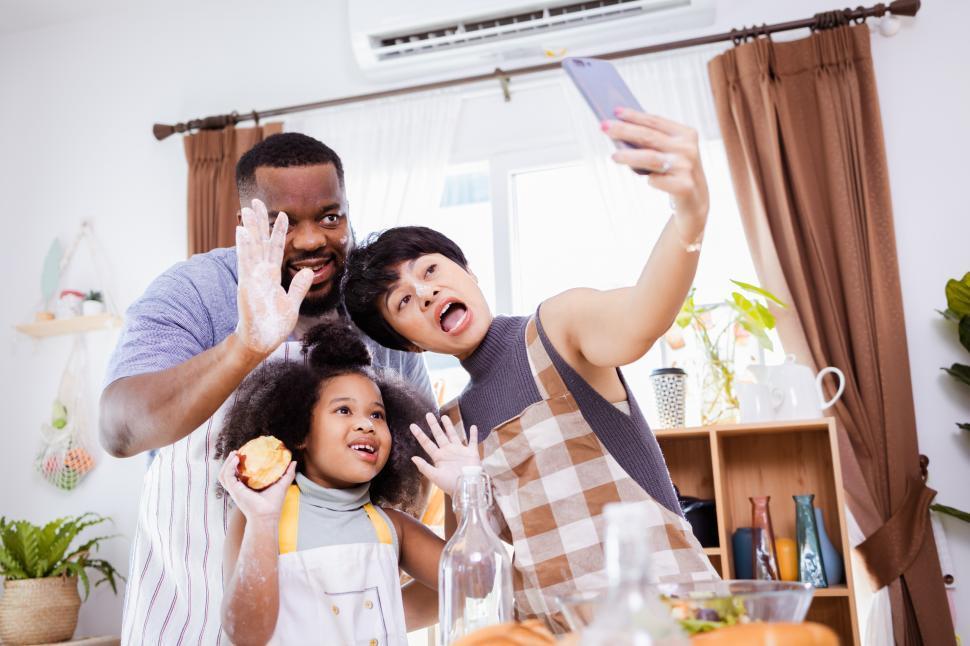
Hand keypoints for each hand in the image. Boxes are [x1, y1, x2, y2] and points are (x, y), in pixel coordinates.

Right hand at [219, 451, 296, 522]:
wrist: (267, 515)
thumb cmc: (274, 504)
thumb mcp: (282, 484)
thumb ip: (288, 473)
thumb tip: (294, 462)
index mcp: (247, 487)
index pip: (238, 474)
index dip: (238, 464)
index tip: (244, 453)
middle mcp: (239, 488)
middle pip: (228, 473)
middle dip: (229, 462)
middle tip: (236, 452)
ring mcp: (235, 490)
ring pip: (223, 474)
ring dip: (227, 463)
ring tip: (234, 454)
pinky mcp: (234, 490)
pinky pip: (227, 476)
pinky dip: (229, 467)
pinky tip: (236, 459)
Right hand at [235, 199, 313, 356]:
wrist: (262, 342)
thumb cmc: (274, 324)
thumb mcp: (292, 303)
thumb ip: (299, 287)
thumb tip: (309, 272)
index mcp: (271, 276)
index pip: (275, 248)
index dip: (278, 231)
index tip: (282, 214)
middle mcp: (260, 272)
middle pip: (260, 241)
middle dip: (259, 221)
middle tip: (256, 201)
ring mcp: (252, 277)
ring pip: (251, 247)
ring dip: (250, 228)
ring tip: (247, 209)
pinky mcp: (246, 284)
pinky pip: (245, 262)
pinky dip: (243, 246)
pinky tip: (242, 231)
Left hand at [409, 413, 479, 496]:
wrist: (468, 488)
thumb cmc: (451, 484)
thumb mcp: (435, 476)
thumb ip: (424, 467)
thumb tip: (413, 457)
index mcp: (438, 457)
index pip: (427, 443)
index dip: (419, 434)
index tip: (412, 426)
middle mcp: (448, 452)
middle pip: (439, 435)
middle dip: (433, 425)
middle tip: (428, 415)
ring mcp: (459, 451)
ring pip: (453, 435)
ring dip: (449, 426)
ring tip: (444, 417)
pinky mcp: (471, 453)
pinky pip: (472, 441)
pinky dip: (473, 434)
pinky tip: (473, 426)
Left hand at [602, 109, 709, 242]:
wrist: (695, 200)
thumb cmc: (674, 172)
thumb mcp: (667, 153)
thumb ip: (651, 142)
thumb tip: (620, 131)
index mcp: (686, 134)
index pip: (655, 122)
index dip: (634, 115)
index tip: (615, 111)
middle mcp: (687, 148)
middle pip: (649, 136)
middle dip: (624, 130)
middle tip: (604, 127)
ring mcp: (686, 167)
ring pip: (650, 158)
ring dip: (629, 155)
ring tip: (614, 156)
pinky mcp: (683, 186)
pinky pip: (657, 181)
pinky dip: (649, 180)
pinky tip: (647, 180)